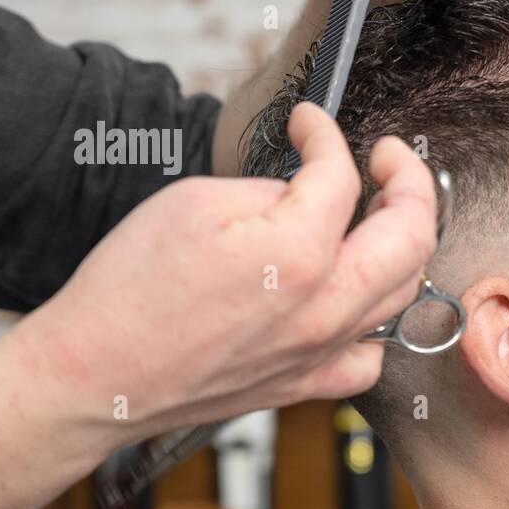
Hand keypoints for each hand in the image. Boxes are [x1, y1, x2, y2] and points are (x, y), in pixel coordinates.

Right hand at [24, 105, 437, 441]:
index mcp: (297, 255)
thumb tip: (307, 195)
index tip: (307, 124)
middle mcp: (325, 309)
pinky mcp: (309, 385)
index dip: (326, 135)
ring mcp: (323, 353)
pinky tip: (355, 298)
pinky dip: (376, 320)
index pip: (343, 177)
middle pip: (413, 235)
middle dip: (409, 180)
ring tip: (379, 216)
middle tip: (387, 158)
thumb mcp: (195, 204)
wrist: (95, 376)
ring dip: (403, 243)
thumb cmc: (128, 292)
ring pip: (404, 293)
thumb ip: (270, 191)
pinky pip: (373, 354)